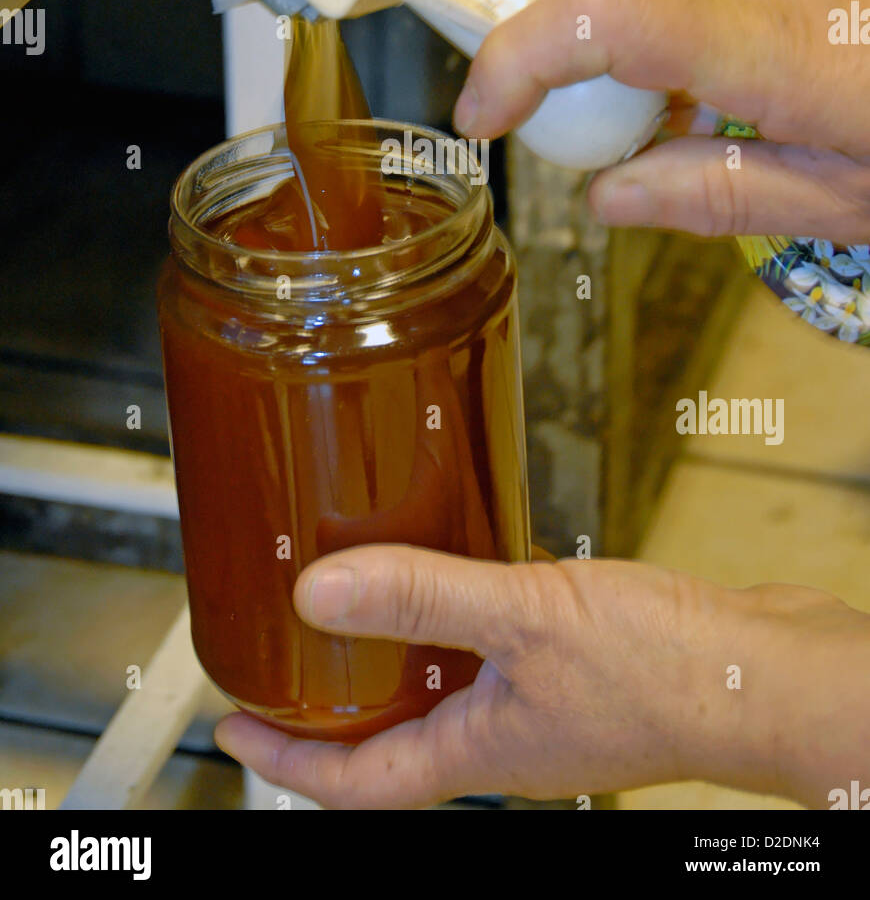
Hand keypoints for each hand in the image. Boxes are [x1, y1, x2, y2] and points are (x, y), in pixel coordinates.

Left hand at [213, 547, 869, 808]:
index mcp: (480, 749)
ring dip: (398, 649)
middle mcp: (505, 735)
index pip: (355, 780)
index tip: (234, 729)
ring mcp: (543, 702)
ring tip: (361, 592)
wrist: (770, 672)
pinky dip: (464, 611)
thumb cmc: (669, 672)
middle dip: (332, 702)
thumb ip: (425, 599)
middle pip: (394, 734)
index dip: (285, 761)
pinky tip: (465, 556)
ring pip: (445, 684)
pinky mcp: (579, 663)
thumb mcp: (525, 620)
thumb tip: (319, 594)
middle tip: (286, 652)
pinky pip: (497, 643)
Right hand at [454, 0, 869, 242]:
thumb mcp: (846, 203)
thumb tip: (607, 198)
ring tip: (678, 141)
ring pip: (638, 1)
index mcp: (778, 46)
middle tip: (594, 161)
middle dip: (564, 85)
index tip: (485, 117)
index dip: (518, 56)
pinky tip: (713, 103)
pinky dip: (664, 50)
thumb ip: (713, 196)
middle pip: (601, 8)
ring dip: (619, 73)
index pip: (602, 14)